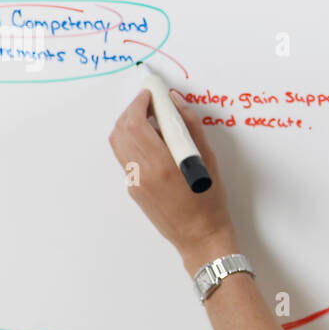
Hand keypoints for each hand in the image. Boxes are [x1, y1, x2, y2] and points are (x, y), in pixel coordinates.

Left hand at [108, 88, 238, 264]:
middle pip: (121, 130)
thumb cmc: (209, 202)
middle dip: (132, 110)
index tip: (150, 93)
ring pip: (119, 143)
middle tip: (148, 103)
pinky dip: (134, 142)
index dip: (140, 102)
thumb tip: (177, 103)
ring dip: (129, 125)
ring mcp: (134, 182)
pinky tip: (153, 143)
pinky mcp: (133, 189)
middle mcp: (142, 172)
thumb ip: (191, 127)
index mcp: (161, 164)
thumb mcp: (208, 161)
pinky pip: (127, 157)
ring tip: (149, 120)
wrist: (200, 236)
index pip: (136, 123)